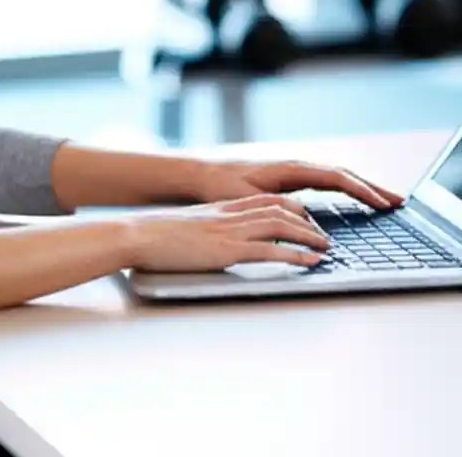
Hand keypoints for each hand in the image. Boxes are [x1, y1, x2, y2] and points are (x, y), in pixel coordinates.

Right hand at [127, 194, 330, 271]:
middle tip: (323, 237)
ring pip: (281, 226)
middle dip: (307, 223)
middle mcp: (231, 215)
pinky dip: (295, 255)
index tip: (306, 218)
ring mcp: (230, 231)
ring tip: (325, 249)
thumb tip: (220, 243)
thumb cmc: (155, 235)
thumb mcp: (190, 226)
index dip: (292, 208)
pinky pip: (269, 251)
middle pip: (281, 210)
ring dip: (308, 237)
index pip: (267, 200)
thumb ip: (210, 230)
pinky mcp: (227, 251)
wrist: (136, 235)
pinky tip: (309, 262)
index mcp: (222, 207)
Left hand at [195, 159, 404, 209]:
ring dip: (363, 188)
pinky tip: (357, 199)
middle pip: (345, 175)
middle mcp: (298, 166)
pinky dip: (347, 189)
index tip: (382, 202)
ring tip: (386, 201)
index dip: (362, 191)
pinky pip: (328, 182)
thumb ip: (276, 207)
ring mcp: (296, 171)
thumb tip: (306, 220)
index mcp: (291, 169)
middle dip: (373, 188)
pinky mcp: (292, 178)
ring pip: (339, 177)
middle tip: (399, 201)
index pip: (337, 178)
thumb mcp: (248, 199)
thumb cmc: (221, 185)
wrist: (201, 174)